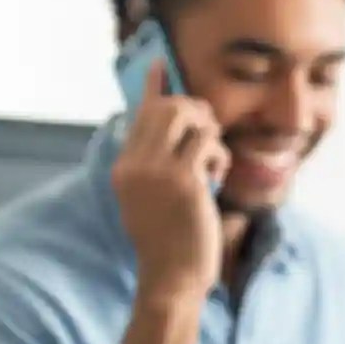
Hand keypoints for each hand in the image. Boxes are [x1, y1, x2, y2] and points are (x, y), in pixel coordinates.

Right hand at [111, 61, 230, 301]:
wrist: (173, 278)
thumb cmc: (171, 243)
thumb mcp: (154, 200)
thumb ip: (157, 167)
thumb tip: (178, 138)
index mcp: (125, 167)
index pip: (139, 115)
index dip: (154, 89)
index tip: (160, 65)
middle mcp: (135, 164)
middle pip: (167, 106)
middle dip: (195, 112)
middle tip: (208, 136)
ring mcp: (157, 171)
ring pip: (189, 117)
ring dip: (210, 134)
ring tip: (213, 163)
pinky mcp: (185, 180)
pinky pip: (209, 142)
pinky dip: (220, 155)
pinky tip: (217, 178)